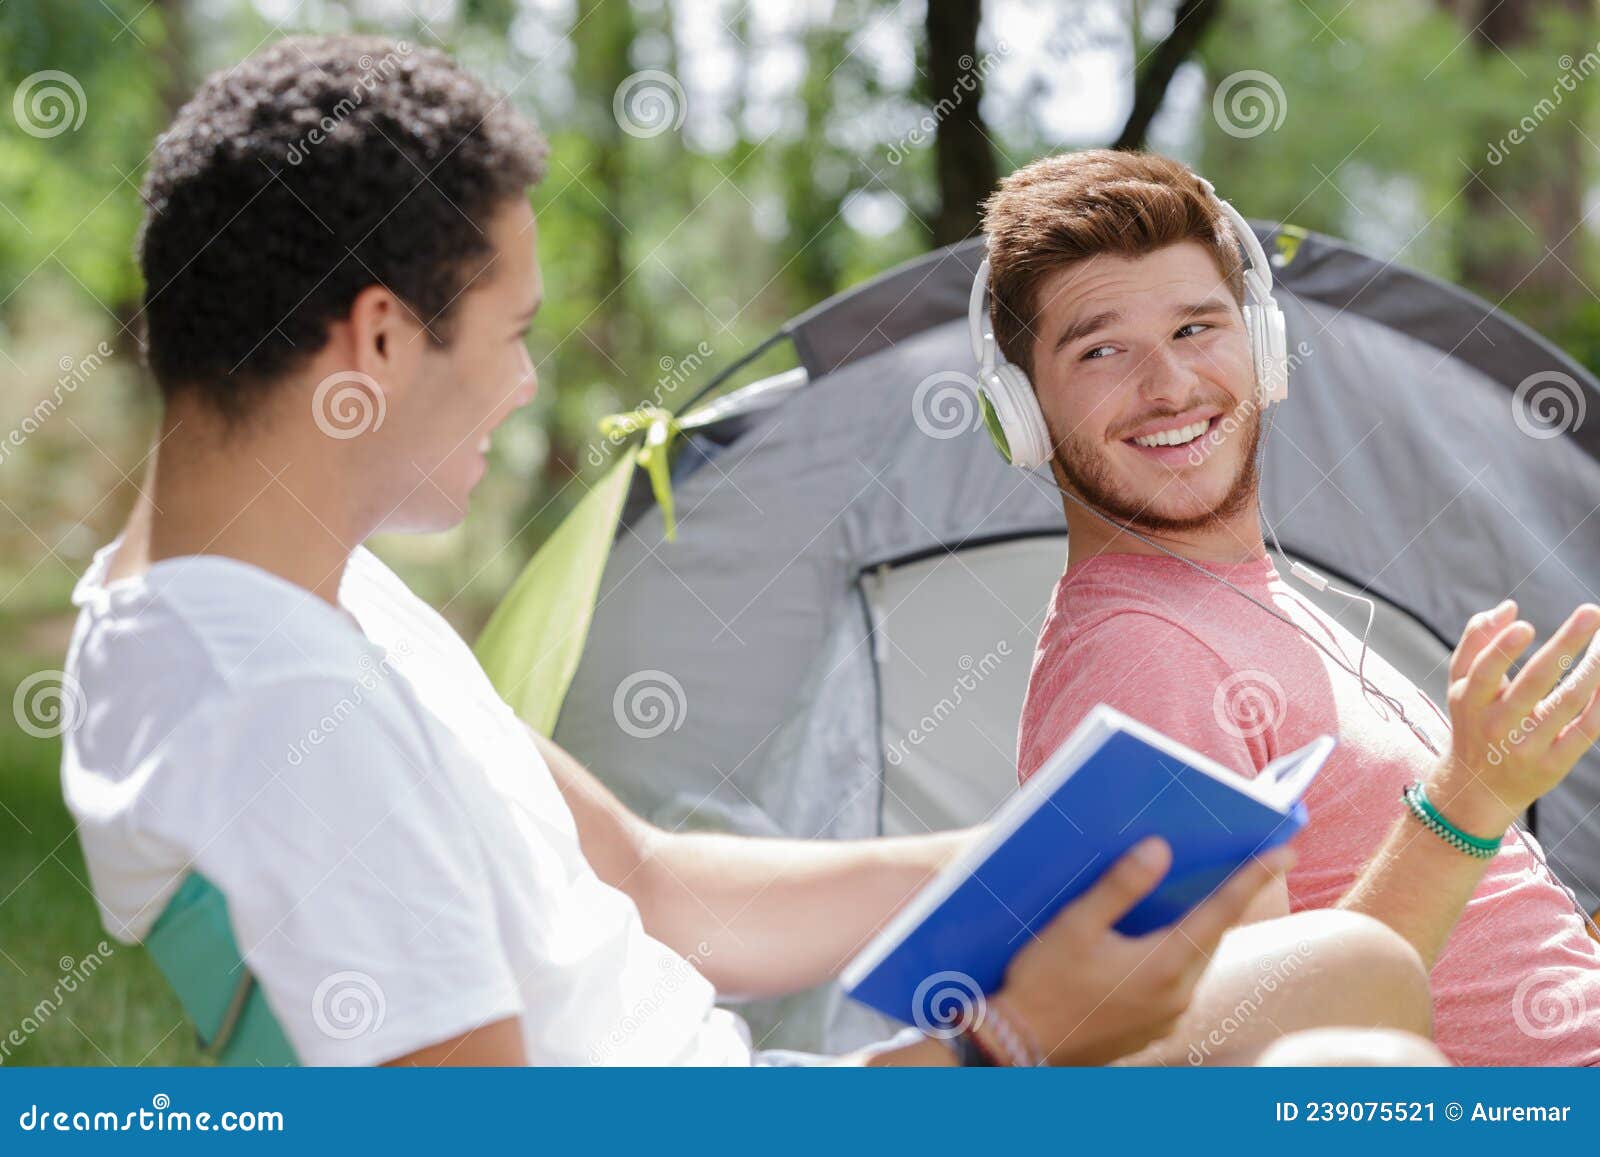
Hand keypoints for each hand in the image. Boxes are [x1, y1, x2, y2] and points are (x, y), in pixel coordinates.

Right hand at [995, 837, 1293, 1065]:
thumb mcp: (1075, 925)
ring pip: (1195, 961)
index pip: (1221, 912)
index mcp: (1162, 965)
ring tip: (1194, 898)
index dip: (1252, 878)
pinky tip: (1154, 941)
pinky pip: (1178, 983)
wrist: (1018, 1050)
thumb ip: (1120, 887)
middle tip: (1238, 866)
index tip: (1284, 851)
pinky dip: (1176, 956)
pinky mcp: (1151, 1030)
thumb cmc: (1042, 985)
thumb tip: (1159, 850)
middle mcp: (1176, 995)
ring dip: (1197, 929)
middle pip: (1212, 937)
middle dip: (1224, 901)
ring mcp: (1166, 1017)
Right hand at [1432, 599, 1599, 836]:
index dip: (1503, 649)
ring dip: (1594, 668)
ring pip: (1567, 703)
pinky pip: (1586, 729)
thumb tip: (1508, 608)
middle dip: (1565, 645)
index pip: (1484, 672)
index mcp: (1469, 701)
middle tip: (1591, 612)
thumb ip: (1476, 642)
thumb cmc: (1474, 722)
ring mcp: (1526, 747)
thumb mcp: (1461, 685)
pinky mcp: (1554, 764)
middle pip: (1533, 682)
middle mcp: (1496, 725)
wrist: (1478, 787)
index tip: (1526, 625)